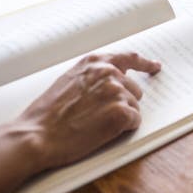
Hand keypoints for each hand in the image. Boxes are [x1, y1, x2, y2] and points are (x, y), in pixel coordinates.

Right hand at [16, 52, 160, 170]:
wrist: (37, 135)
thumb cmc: (48, 114)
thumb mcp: (69, 81)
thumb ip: (93, 76)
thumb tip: (113, 80)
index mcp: (95, 62)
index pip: (129, 58)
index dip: (145, 64)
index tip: (156, 66)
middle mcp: (109, 73)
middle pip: (134, 89)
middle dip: (122, 103)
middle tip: (98, 116)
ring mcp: (117, 92)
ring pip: (134, 106)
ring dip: (120, 117)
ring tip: (94, 123)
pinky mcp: (122, 112)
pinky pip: (134, 121)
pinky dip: (123, 128)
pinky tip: (102, 131)